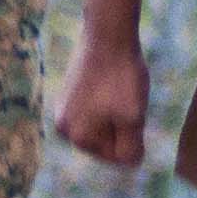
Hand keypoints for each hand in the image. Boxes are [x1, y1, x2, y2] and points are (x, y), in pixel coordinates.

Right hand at [55, 17, 153, 166]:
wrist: (106, 34)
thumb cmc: (121, 78)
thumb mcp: (133, 118)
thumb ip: (131, 148)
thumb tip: (130, 163)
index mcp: (78, 138)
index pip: (115, 156)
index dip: (133, 138)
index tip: (134, 113)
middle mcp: (63, 127)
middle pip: (105, 140)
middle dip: (121, 126)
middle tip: (129, 101)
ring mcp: (62, 107)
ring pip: (101, 122)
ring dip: (115, 112)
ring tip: (121, 89)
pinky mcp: (67, 90)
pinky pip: (93, 106)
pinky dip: (106, 99)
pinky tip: (112, 81)